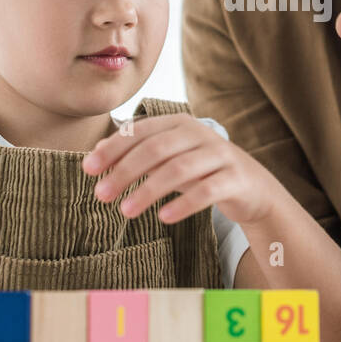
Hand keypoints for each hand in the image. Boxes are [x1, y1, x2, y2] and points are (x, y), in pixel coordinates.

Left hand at [82, 113, 286, 225]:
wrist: (252, 187)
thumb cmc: (201, 171)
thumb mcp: (169, 159)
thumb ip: (137, 153)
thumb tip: (95, 154)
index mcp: (179, 123)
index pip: (140, 132)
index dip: (113, 149)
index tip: (88, 169)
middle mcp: (200, 134)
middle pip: (156, 149)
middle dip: (125, 171)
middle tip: (100, 195)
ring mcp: (220, 155)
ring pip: (178, 169)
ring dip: (148, 190)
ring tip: (125, 211)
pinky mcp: (235, 179)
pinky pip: (207, 192)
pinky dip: (183, 204)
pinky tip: (163, 218)